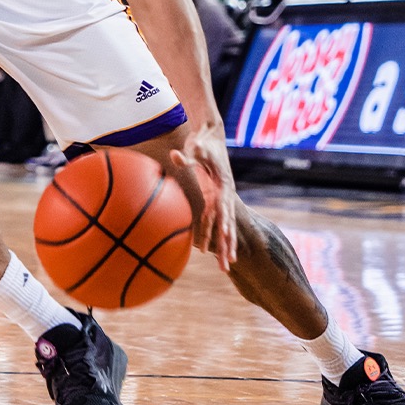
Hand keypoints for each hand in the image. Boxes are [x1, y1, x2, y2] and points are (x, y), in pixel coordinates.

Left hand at [166, 124, 240, 269]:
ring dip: (223, 247)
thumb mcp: (197, 147)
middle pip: (227, 225)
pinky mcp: (212, 199)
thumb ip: (187, 156)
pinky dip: (212, 236)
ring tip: (225, 267)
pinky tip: (208, 251)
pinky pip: (211, 221)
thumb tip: (174, 155)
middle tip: (229, 264)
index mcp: (224, 187)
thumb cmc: (204, 142)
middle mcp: (224, 196)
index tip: (226, 240)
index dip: (226, 225)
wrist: (212, 136)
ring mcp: (219, 199)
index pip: (225, 210)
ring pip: (221, 227)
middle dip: (229, 245)